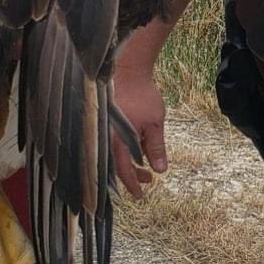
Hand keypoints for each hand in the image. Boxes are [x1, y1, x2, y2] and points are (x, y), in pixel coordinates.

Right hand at [111, 69, 167, 198]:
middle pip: (116, 166)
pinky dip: (123, 149)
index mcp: (116, 142)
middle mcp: (105, 138)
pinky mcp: (104, 120)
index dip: (133, 185)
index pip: (123, 171)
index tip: (141, 194)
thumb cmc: (142, 95)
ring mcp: (103, 129)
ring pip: (113, 154)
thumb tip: (160, 170)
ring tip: (145, 163)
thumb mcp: (155, 124)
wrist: (128, 69)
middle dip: (133, 175)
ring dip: (129, 161)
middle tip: (148, 179)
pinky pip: (111, 142)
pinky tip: (135, 146)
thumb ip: (156, 148)